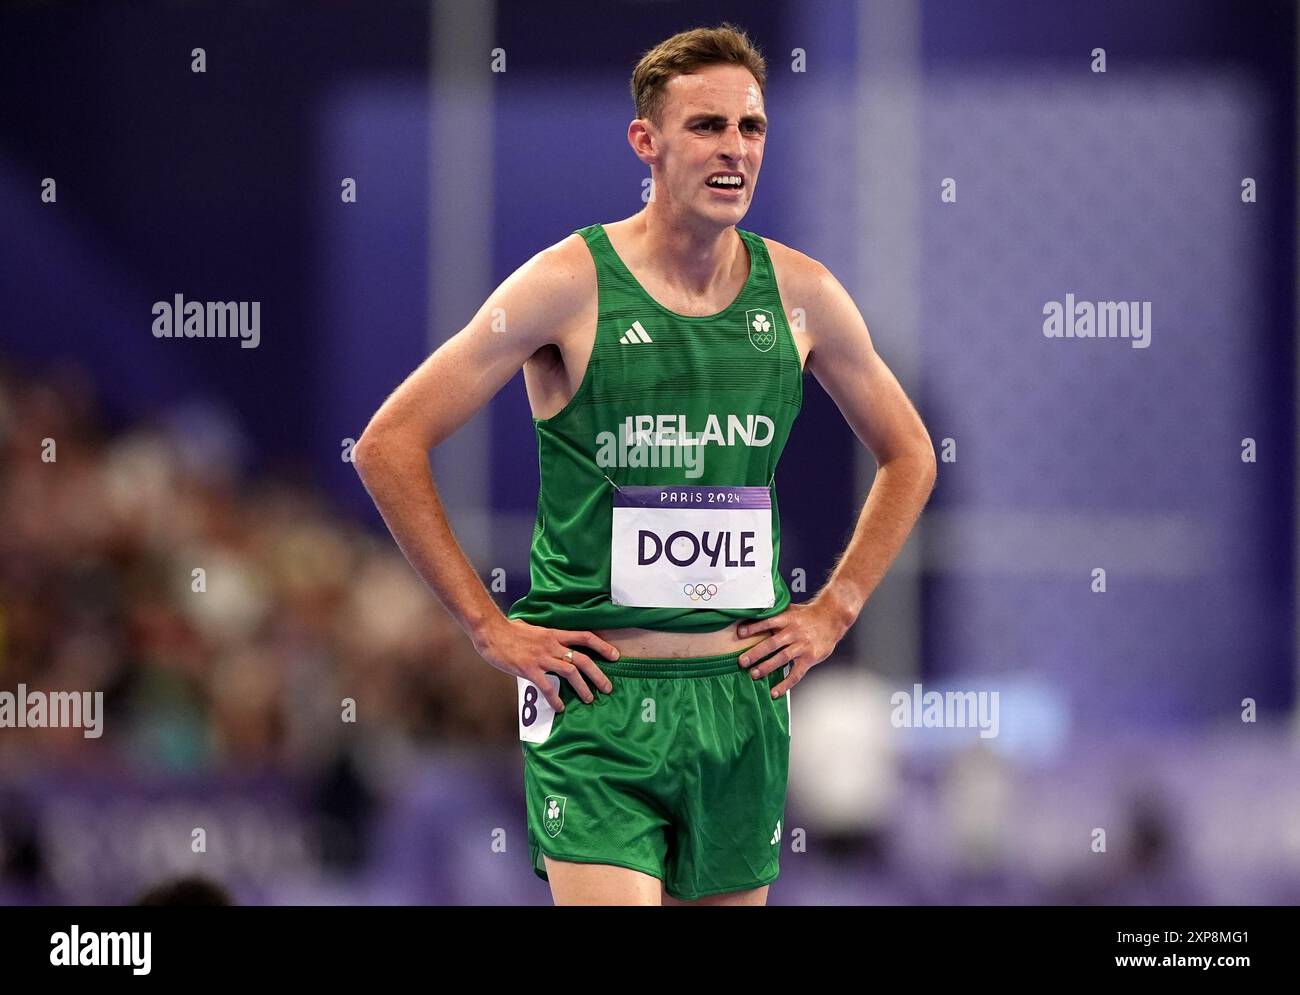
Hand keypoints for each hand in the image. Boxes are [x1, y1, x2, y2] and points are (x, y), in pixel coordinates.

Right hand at [473, 617, 618, 710]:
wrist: (491, 631)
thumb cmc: (509, 630)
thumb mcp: (533, 629)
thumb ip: (545, 637)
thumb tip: (550, 642)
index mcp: (554, 634)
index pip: (585, 637)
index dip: (602, 647)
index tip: (615, 656)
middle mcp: (552, 645)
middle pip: (583, 659)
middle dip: (598, 675)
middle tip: (608, 688)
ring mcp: (541, 657)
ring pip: (570, 673)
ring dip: (583, 688)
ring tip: (589, 699)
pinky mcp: (529, 669)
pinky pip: (547, 686)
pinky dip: (556, 698)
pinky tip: (561, 707)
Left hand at [734, 599, 848, 697]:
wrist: (832, 618)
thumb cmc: (808, 615)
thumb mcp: (791, 609)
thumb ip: (774, 613)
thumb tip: (753, 612)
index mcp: (787, 619)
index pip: (768, 622)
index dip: (754, 627)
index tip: (740, 633)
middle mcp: (794, 632)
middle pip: (772, 643)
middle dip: (756, 653)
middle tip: (742, 661)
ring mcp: (802, 646)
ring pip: (782, 658)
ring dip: (767, 667)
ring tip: (754, 674)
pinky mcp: (810, 658)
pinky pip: (796, 673)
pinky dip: (785, 683)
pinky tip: (775, 691)